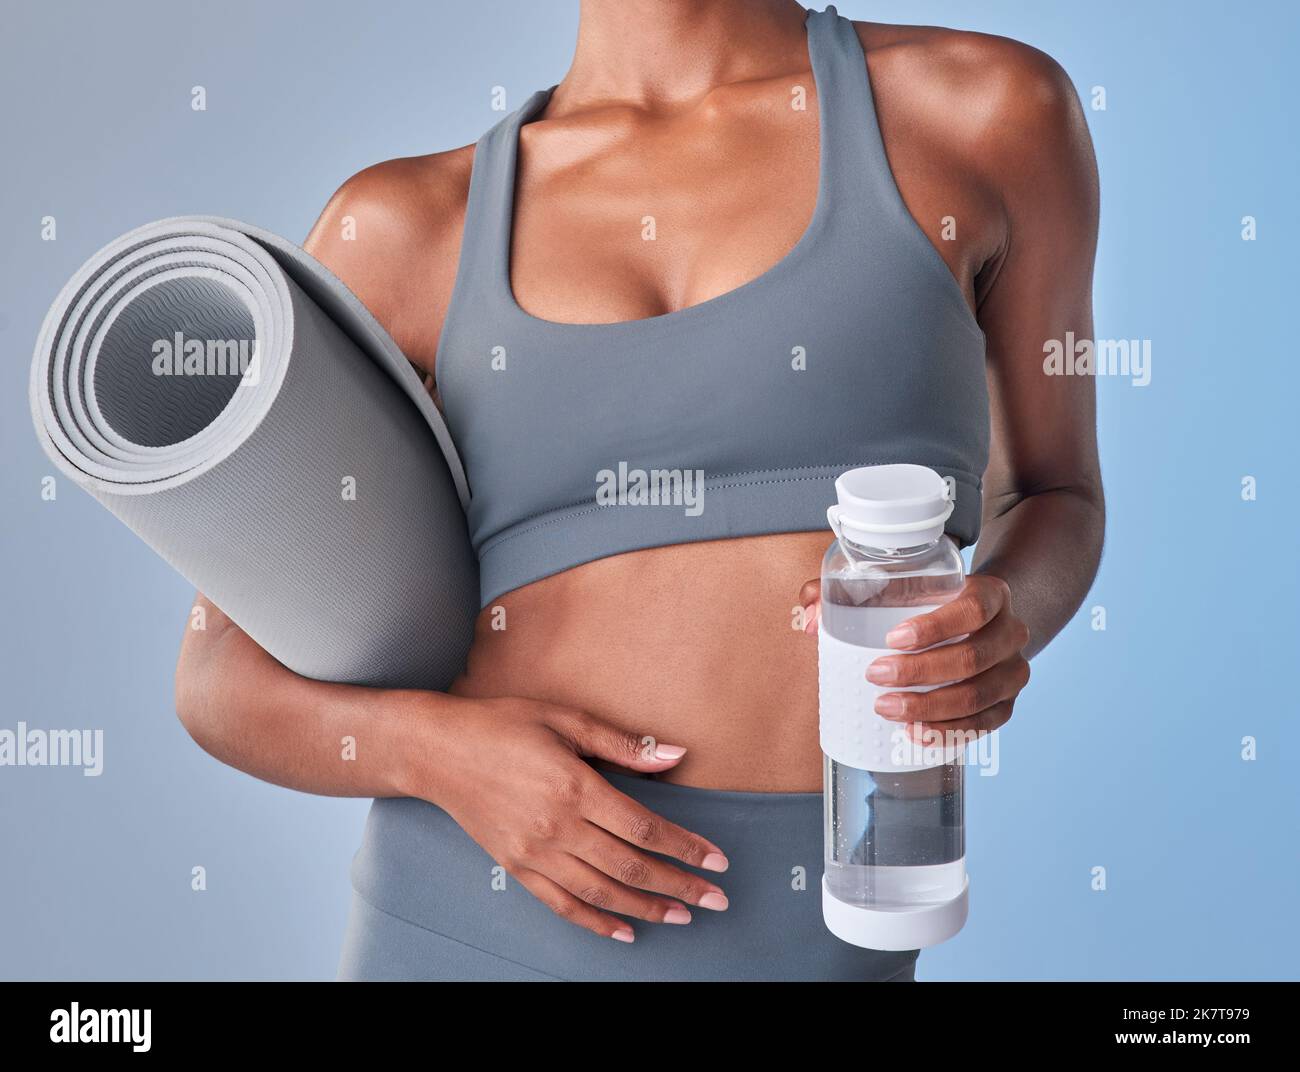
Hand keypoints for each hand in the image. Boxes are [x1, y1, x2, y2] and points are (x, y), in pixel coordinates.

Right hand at [409, 695, 729, 942]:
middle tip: (716, 899)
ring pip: (601, 892)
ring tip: (682, 916)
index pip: (644, 829)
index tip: (717, 860)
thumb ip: (622, 744)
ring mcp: (535, 852)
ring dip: (646, 908)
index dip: (686, 847)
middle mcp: (557, 827)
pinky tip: (624, 932)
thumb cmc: (503, 725)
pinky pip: (563, 905)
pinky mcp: (516, 867)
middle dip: (679, 885)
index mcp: (575, 787)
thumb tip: (676, 756)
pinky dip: (596, 922)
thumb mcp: (565, 719)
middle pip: (631, 867)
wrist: (438, 751)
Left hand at [800, 573, 1029, 743]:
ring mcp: (1014, 670)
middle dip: (919, 673)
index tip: (891, 638)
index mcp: (991, 593)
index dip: (935, 627)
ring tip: (886, 708)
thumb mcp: (898, 584)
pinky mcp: (1007, 703)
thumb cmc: (929, 601)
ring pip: (978, 696)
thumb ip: (846, 589)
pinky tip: (916, 733)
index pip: (973, 609)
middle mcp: (1011, 631)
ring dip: (930, 708)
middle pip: (972, 658)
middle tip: (875, 676)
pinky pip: (985, 724)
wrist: (981, 621)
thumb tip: (808, 614)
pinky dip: (949, 732)